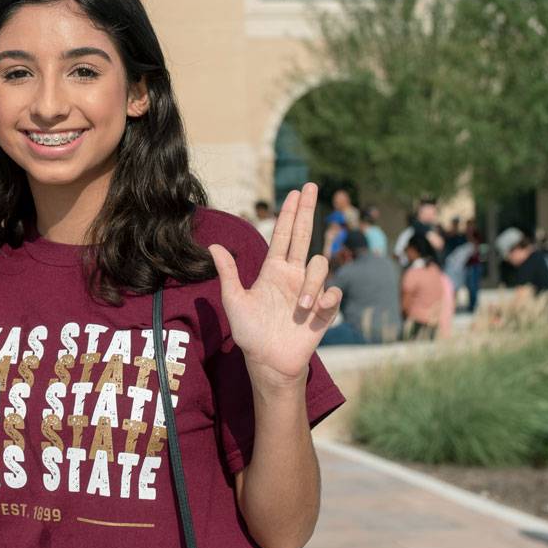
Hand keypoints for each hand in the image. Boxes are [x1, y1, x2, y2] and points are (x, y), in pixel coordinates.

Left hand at [208, 183, 341, 392]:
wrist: (268, 362)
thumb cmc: (250, 333)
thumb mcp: (234, 301)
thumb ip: (228, 273)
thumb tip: (214, 246)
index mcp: (274, 270)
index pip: (283, 235)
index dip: (289, 214)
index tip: (296, 192)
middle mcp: (294, 276)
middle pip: (304, 235)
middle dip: (307, 210)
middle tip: (311, 186)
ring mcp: (310, 290)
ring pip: (319, 266)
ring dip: (312, 284)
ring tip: (300, 307)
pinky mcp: (324, 310)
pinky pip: (333, 292)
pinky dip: (326, 298)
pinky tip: (315, 310)